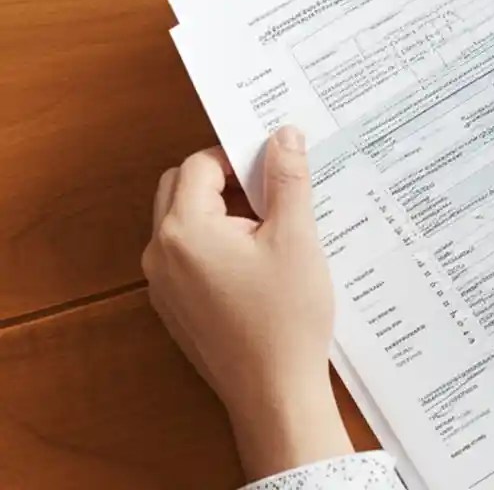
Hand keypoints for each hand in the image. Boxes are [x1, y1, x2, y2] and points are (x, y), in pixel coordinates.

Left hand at [143, 127, 352, 479]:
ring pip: (183, 222)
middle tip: (273, 193)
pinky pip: (187, 256)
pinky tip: (260, 264)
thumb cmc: (285, 318)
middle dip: (225, 180)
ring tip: (273, 231)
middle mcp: (160, 254)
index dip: (238, 156)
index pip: (199, 164)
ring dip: (222, 212)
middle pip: (181, 188)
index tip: (275, 167)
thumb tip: (284, 136)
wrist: (274, 393)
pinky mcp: (174, 307)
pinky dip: (217, 244)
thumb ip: (288, 180)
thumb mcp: (296, 238)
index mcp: (184, 230)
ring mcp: (162, 284)